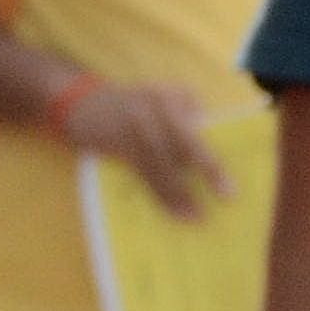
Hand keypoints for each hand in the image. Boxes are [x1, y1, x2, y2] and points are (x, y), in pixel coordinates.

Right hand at [55, 77, 235, 219]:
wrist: (79, 103)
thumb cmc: (126, 106)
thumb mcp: (156, 98)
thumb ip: (184, 114)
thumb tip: (204, 148)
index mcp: (168, 96)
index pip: (197, 128)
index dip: (214, 156)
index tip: (230, 178)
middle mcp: (153, 106)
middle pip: (185, 143)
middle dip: (208, 170)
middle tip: (226, 195)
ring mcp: (134, 124)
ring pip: (163, 163)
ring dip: (180, 191)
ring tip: (196, 214)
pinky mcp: (118, 143)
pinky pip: (144, 172)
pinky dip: (159, 193)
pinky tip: (173, 208)